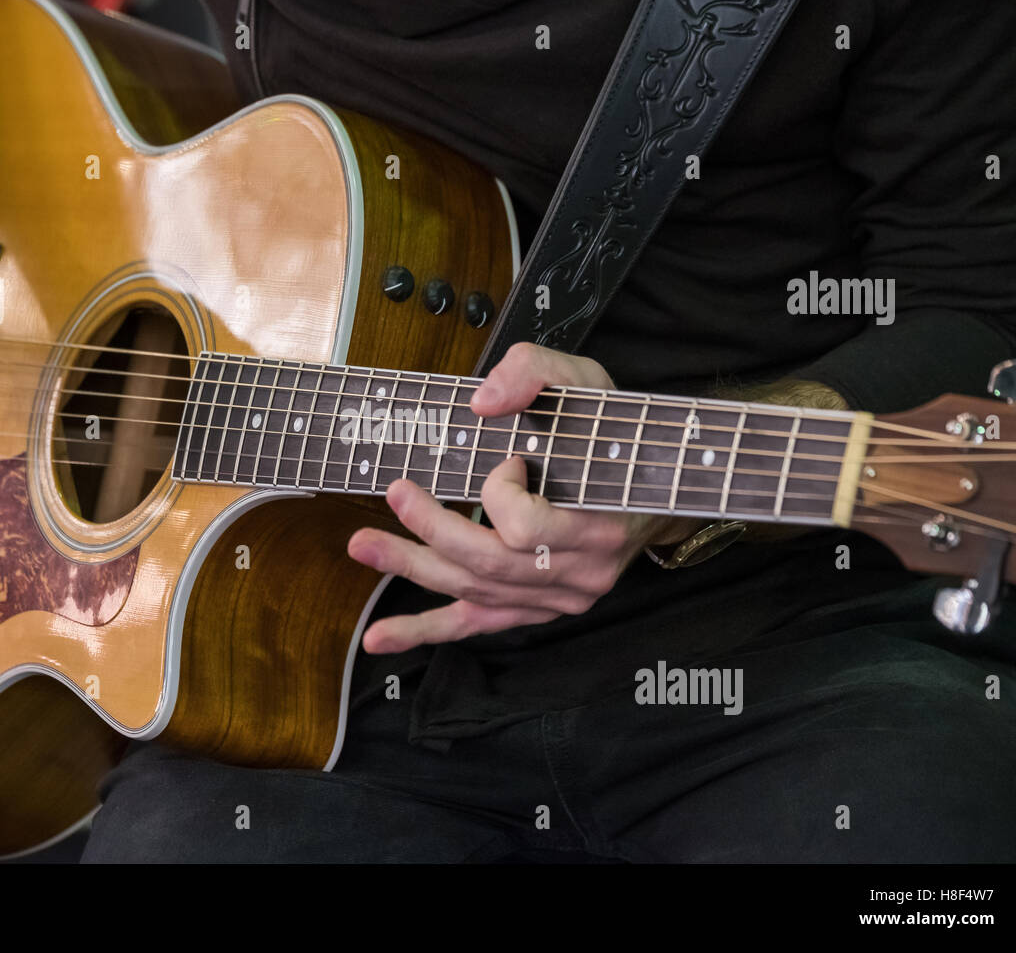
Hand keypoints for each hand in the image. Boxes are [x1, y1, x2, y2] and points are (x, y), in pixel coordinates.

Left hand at [348, 343, 694, 653]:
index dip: (500, 492)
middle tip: (394, 493)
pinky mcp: (534, 608)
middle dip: (432, 528)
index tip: (508, 460)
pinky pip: (475, 624)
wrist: (652, 486)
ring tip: (363, 545)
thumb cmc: (614, 436)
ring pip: (473, 591)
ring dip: (412, 567)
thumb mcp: (587, 385)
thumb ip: (535, 374)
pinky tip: (380, 639)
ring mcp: (557, 598)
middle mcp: (580, 573)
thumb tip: (483, 400)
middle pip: (489, 562)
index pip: (527, 526)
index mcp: (599, 524)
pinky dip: (424, 630)